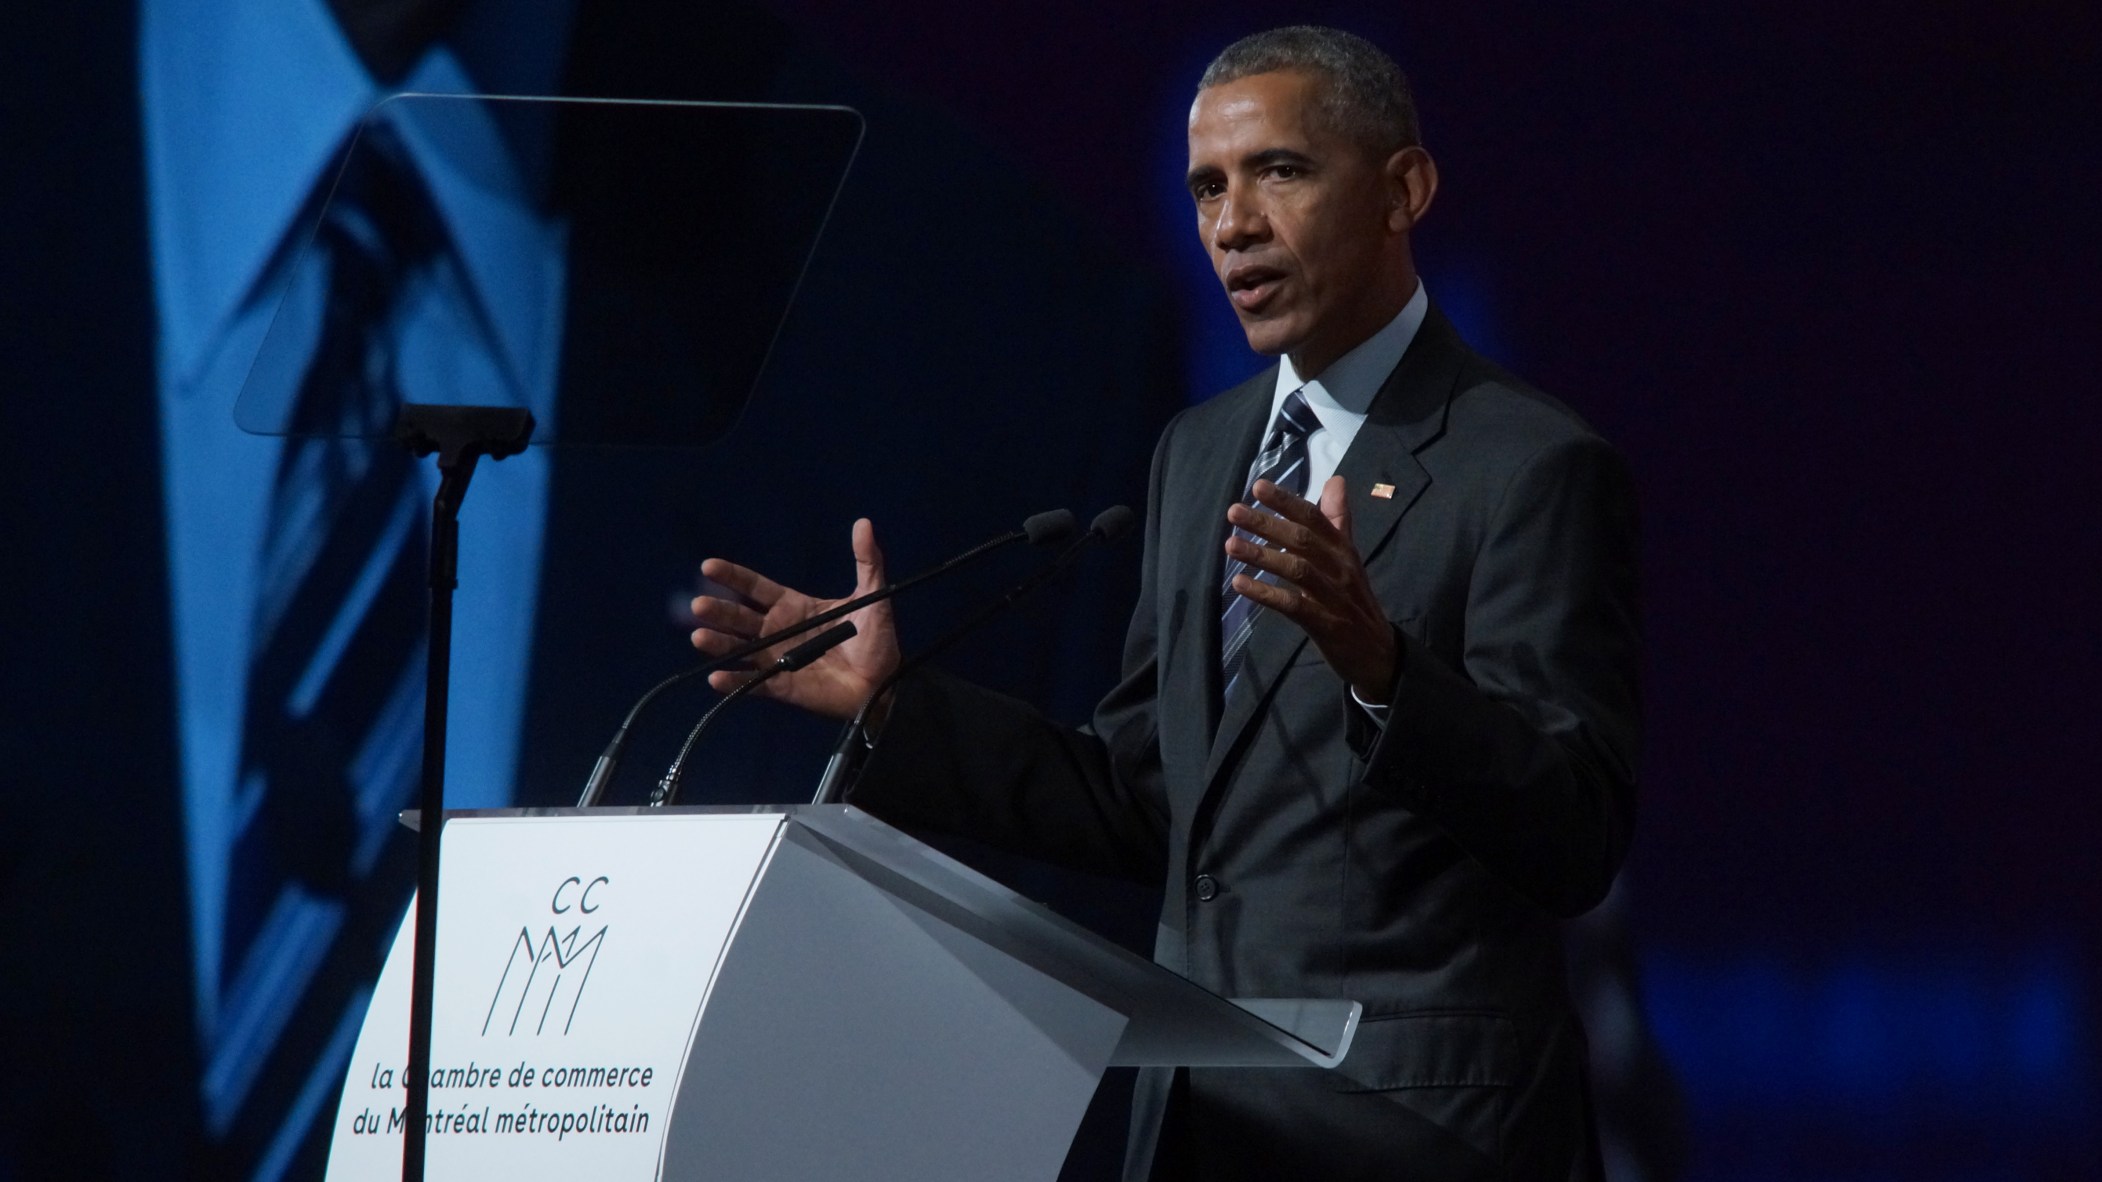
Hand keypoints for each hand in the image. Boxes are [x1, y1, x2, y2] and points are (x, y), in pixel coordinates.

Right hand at [689, 518, 901, 719]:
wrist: (883, 684)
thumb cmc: (874, 640)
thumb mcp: (872, 596)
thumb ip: (867, 561)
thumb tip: (864, 523)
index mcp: (794, 606)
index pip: (756, 588)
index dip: (733, 577)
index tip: (708, 567)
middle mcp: (778, 631)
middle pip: (741, 617)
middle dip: (720, 611)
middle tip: (698, 605)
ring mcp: (777, 659)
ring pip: (740, 649)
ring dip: (719, 644)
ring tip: (699, 637)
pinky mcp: (781, 686)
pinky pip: (753, 683)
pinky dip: (734, 681)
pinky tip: (715, 677)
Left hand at [1224, 476, 1397, 701]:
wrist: (1378, 653)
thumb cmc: (1354, 601)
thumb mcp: (1349, 558)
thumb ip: (1338, 520)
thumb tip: (1335, 479)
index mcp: (1344, 549)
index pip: (1315, 517)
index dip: (1287, 501)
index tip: (1258, 487)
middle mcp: (1340, 568)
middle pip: (1303, 539)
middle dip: (1267, 524)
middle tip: (1234, 512)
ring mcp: (1333, 596)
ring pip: (1297, 569)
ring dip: (1262, 555)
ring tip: (1230, 545)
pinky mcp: (1325, 624)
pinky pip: (1293, 605)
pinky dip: (1266, 593)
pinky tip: (1240, 584)